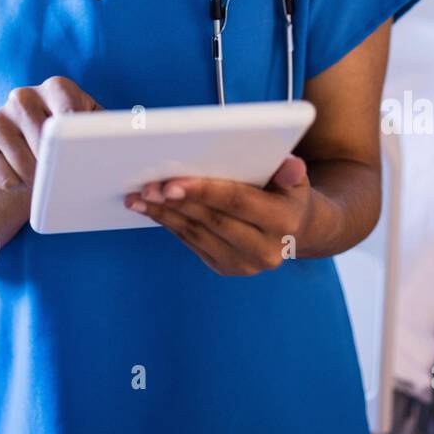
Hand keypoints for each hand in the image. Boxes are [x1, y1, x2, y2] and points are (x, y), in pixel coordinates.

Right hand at [0, 76, 101, 190]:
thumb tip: (130, 136)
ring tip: (45, 183)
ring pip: (18, 154)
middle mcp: (23, 96)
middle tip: (64, 180)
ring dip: (33, 176)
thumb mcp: (91, 126)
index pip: (66, 109)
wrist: (34, 154)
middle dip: (53, 163)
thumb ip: (107, 128)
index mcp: (56, 87)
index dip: (72, 137)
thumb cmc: (72, 139)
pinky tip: (21, 183)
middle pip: (41, 135)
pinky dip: (10, 181)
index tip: (78, 157)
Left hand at [123, 155, 313, 274]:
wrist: (295, 231)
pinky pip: (191, 243)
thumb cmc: (288, 194)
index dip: (203, 192)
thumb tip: (292, 164)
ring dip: (164, 214)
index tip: (171, 183)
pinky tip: (151, 208)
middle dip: (176, 203)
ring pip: (196, 234)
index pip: (237, 203)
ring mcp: (244, 264)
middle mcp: (265, 250)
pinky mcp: (225, 268)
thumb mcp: (295, 180)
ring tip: (138, 197)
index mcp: (284, 223)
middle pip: (212, 220)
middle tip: (147, 187)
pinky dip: (169, 224)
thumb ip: (290, 173)